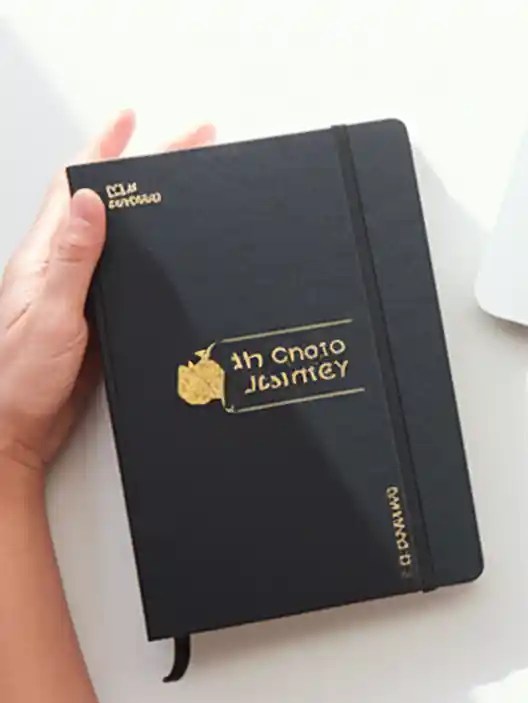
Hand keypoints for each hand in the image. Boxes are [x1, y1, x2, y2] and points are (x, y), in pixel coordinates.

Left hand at [0, 111, 214, 478]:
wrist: (9, 436)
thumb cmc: (15, 383)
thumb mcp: (47, 317)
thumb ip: (71, 260)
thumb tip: (88, 200)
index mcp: (42, 259)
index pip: (75, 187)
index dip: (103, 148)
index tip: (131, 119)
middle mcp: (57, 269)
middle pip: (104, 202)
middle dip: (144, 166)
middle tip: (188, 143)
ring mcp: (73, 294)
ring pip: (117, 236)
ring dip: (150, 206)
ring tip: (186, 185)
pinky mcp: (90, 320)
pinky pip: (123, 274)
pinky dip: (148, 251)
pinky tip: (170, 253)